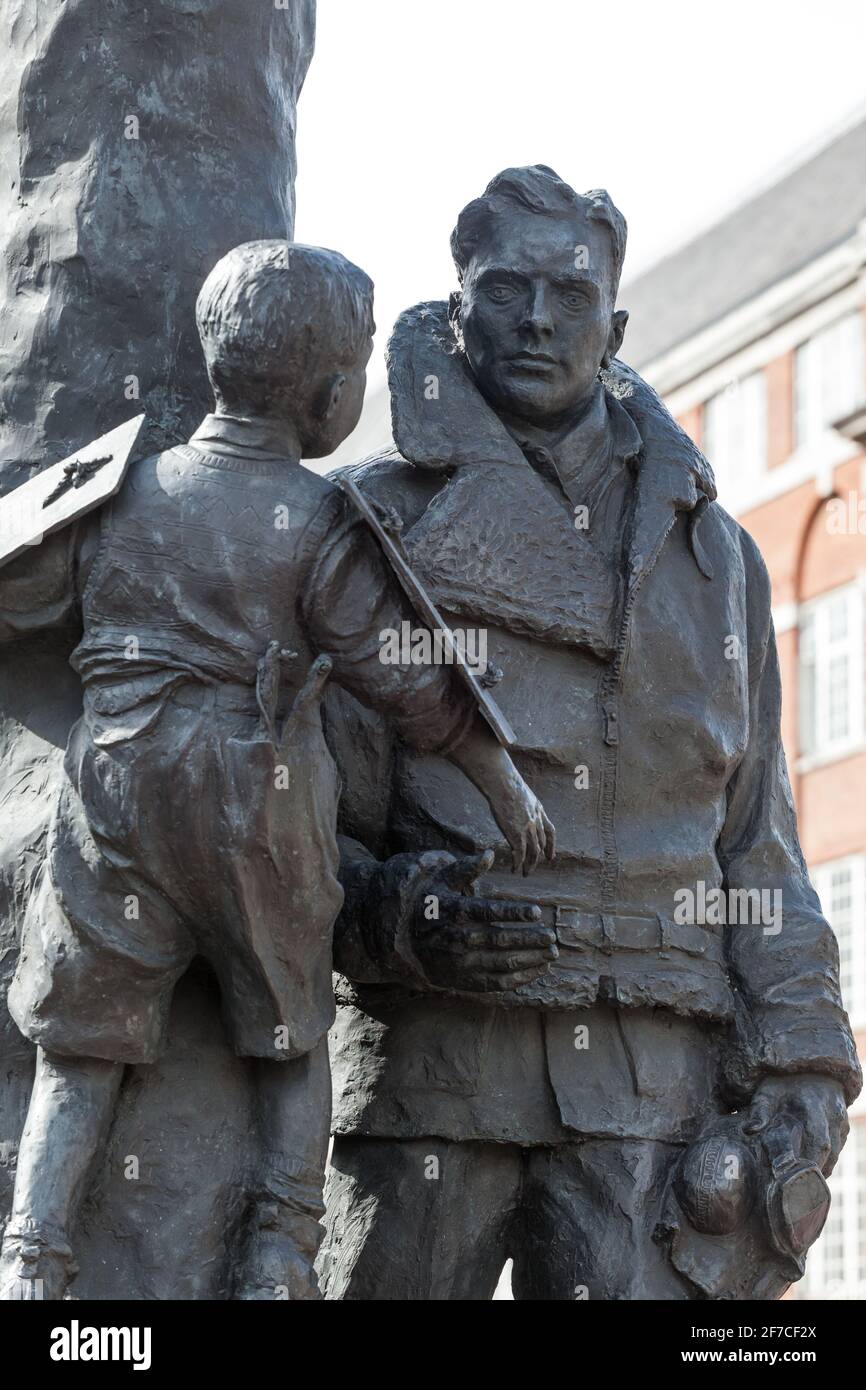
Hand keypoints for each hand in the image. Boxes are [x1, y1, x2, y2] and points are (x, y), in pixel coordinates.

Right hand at [403, 849, 557, 992]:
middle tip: (551, 936)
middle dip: (526, 939)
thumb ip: (465, 869)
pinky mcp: (462, 980)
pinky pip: (494, 983)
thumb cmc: (428, 904)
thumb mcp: (439, 882)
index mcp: (450, 912)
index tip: (537, 911)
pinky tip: (538, 970)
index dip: (512, 912)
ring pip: (498, 964)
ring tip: (551, 954)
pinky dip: (518, 979)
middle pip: (496, 940)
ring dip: (528, 960)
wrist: (400, 940)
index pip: (485, 912)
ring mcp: (458, 963)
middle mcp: (454, 939)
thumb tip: (489, 854)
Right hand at [493, 766, 555, 875]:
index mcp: (539, 811)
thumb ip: (523, 803)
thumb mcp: (523, 793)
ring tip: (525, 873)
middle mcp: (537, 822)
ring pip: (533, 852)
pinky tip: (514, 869)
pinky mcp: (516, 834)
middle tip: (534, 866)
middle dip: (539, 857)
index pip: (550, 832)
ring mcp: (528, 829)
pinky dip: (518, 863)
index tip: (551, 855)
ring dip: (530, 865)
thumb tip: (516, 804)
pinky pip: (520, 853)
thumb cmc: (508, 784)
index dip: (551, 845)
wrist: (504, 784)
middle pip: (541, 845)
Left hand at [742, 1073, 849, 1176]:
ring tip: (803, 1185)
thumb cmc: (783, 1082)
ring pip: (836, 1151)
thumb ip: (759, 1109)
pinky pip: (838, 1146)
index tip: (795, 1178)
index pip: (819, 1141)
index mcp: (813, 1106)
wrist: (807, 1066)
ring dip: (822, 1167)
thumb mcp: (768, 1091)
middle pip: (830, 1151)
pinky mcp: (843, 1124)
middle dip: (815, 1171)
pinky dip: (827, 1159)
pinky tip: (812, 1170)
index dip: (811, 1162)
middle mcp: (832, 1113)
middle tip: (798, 1190)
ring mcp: (840, 1119)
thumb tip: (750, 1130)